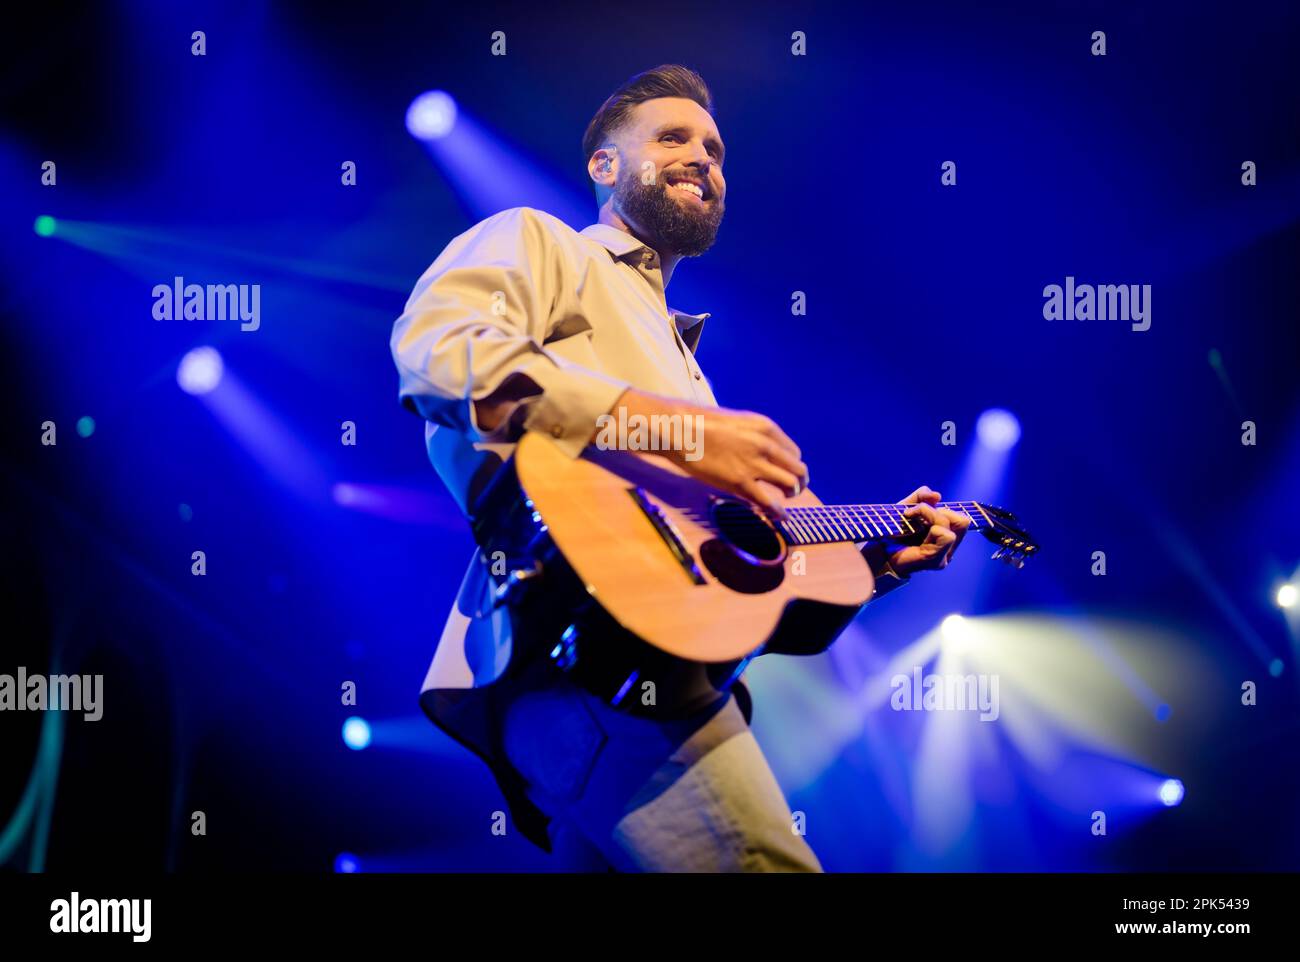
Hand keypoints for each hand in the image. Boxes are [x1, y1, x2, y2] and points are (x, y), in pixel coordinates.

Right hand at [616, 389, 807, 518]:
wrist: (680, 429)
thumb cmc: (700, 423)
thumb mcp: (736, 422)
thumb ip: (752, 436)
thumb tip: (756, 449)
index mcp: (766, 428)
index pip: (794, 452)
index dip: (791, 465)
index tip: (784, 473)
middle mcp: (766, 445)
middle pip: (798, 469)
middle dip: (799, 482)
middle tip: (792, 490)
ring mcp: (754, 464)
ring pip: (791, 484)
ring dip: (791, 494)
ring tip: (784, 500)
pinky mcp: (740, 482)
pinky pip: (769, 502)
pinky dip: (778, 512)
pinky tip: (779, 516)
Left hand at [888, 486, 970, 574]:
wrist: (878, 552)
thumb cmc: (893, 532)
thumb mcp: (906, 507)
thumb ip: (921, 497)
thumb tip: (937, 495)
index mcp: (945, 537)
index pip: (961, 519)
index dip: (943, 508)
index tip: (919, 509)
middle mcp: (948, 548)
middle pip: (963, 522)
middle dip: (938, 511)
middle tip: (917, 514)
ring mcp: (944, 556)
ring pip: (952, 527)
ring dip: (931, 516)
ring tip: (912, 520)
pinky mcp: (936, 560)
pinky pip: (946, 536)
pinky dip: (931, 527)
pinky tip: (914, 531)